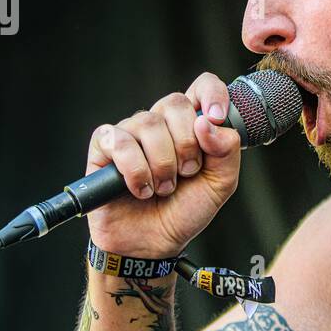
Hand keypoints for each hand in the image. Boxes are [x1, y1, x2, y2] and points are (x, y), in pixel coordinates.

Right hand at [85, 72, 241, 259]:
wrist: (153, 243)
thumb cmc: (184, 210)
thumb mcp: (220, 185)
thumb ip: (226, 152)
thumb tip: (209, 123)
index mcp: (191, 125)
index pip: (202, 86)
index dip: (212, 94)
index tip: (216, 118)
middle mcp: (160, 123)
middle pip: (175, 103)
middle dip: (187, 144)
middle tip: (187, 174)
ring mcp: (130, 133)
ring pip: (147, 124)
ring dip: (161, 163)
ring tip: (162, 188)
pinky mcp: (104, 147)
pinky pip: (119, 142)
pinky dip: (135, 170)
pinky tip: (140, 189)